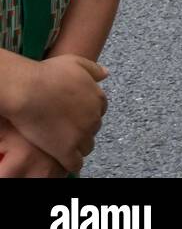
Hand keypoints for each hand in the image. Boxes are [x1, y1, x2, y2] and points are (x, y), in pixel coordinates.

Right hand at [4, 54, 106, 173]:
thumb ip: (93, 69)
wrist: (29, 91)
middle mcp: (94, 117)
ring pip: (86, 147)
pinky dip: (72, 165)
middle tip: (68, 131)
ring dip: (78, 147)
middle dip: (83, 130)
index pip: (100, 110)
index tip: (77, 116)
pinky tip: (64, 163)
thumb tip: (105, 74)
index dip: (88, 113)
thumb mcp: (75, 63)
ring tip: (66, 147)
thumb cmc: (48, 74)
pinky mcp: (67, 150)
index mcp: (98, 98)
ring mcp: (82, 135)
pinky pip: (75, 164)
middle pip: (93, 129)